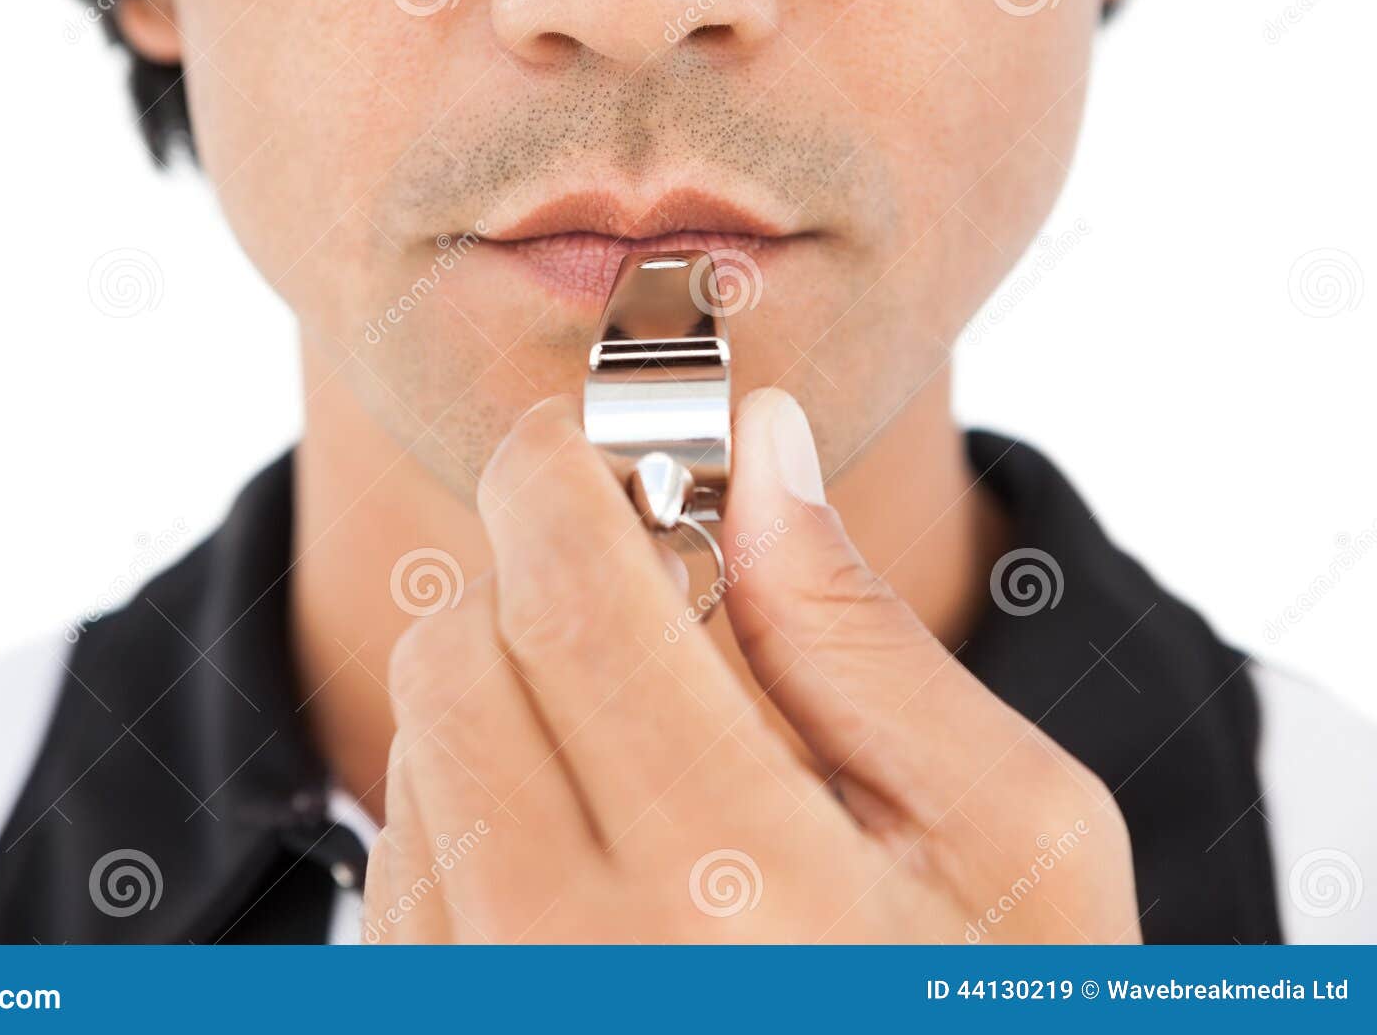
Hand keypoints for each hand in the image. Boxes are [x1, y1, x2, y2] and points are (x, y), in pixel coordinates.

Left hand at [363, 390, 1138, 942]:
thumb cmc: (993, 1014)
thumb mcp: (1010, 837)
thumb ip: (860, 632)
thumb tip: (761, 446)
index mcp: (740, 893)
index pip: (572, 602)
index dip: (558, 477)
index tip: (579, 439)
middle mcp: (575, 965)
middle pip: (459, 660)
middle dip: (534, 580)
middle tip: (645, 590)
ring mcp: (492, 1006)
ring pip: (419, 749)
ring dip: (513, 696)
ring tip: (651, 750)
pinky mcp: (451, 1020)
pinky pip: (405, 859)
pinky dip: (483, 801)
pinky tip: (600, 842)